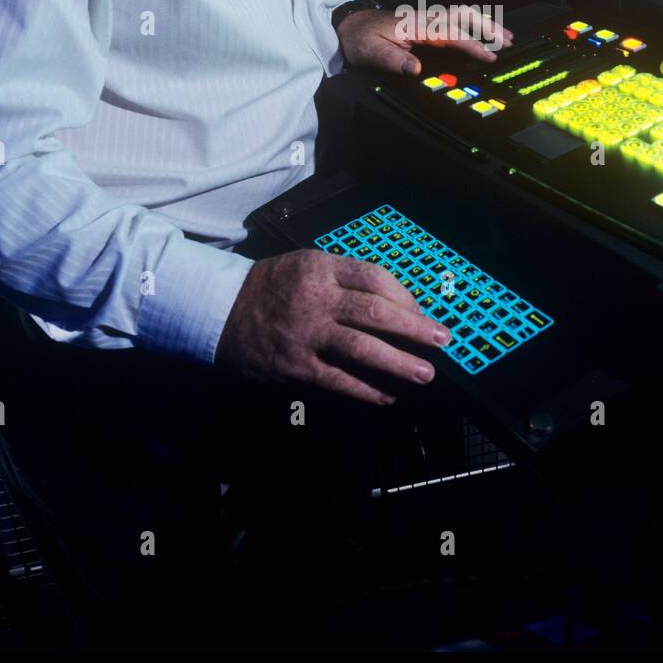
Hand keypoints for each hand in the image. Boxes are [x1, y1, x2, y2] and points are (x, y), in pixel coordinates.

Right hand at [216, 249, 451, 404]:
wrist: (221, 311)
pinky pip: (339, 379)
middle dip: (415, 328)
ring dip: (399, 363)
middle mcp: (317, 298)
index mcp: (322, 268)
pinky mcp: (296, 365)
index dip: (405, 297)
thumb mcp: (307, 265)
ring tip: (425, 373)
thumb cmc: (273, 287)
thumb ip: (346, 279)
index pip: (375, 278)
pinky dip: (367, 390)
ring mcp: (306, 333)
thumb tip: (396, 304)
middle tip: (442, 340)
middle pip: (376, 312)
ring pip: (362, 348)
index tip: (422, 313)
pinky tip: (387, 396)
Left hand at [337, 5, 513, 76]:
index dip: (471, 45)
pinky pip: (456, 19)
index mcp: (415, 25)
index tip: (487, 56)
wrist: (350, 26)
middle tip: (508, 42)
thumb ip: (394, 61)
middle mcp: (424, 18)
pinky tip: (483, 33)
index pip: (450, 34)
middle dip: (488, 27)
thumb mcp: (372, 53)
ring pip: (463, 14)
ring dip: (485, 23)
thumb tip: (415, 68)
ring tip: (506, 37)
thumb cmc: (361, 38)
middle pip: (464, 15)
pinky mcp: (427, 22)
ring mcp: (427, 18)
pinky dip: (474, 24)